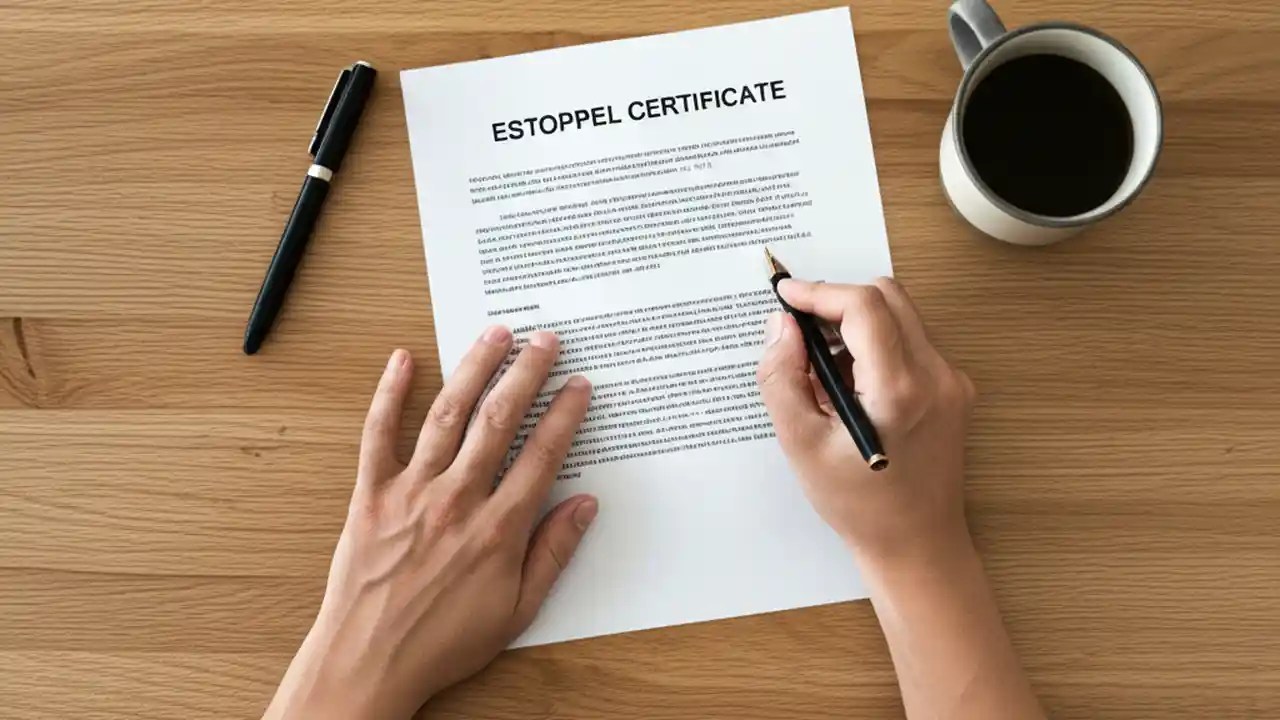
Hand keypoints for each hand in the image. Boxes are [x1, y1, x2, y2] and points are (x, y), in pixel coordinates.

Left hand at [263, 328, 598, 719]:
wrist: (368, 662)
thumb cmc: (443, 643)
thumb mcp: (517, 610)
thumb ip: (553, 552)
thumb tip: (585, 506)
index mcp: (498, 529)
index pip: (542, 455)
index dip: (564, 414)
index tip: (578, 386)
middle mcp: (457, 500)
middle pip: (499, 421)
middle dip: (526, 374)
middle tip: (545, 341)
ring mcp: (411, 492)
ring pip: (448, 415)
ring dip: (474, 369)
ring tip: (495, 335)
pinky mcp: (371, 495)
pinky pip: (378, 435)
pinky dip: (389, 394)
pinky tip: (402, 361)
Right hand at [756, 277, 976, 563]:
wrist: (916, 546)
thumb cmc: (860, 506)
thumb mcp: (801, 444)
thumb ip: (782, 378)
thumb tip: (782, 327)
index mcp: (899, 388)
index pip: (863, 305)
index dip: (819, 292)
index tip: (786, 296)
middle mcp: (936, 376)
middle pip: (887, 297)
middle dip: (838, 302)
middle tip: (800, 330)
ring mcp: (951, 382)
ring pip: (901, 316)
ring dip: (857, 324)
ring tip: (823, 368)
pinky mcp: (954, 390)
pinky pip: (912, 343)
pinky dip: (876, 346)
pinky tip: (851, 386)